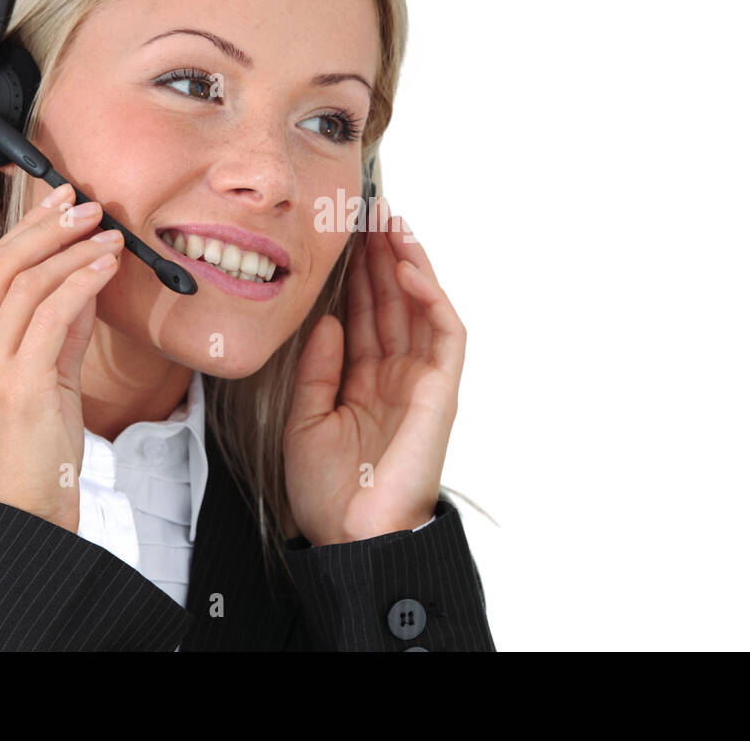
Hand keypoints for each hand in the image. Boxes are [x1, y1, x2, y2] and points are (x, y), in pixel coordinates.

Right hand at [0, 182, 123, 532]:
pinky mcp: (18, 387)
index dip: (25, 229)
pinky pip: (51, 318)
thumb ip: (58, 329)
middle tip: (86, 206)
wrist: (24, 514)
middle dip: (47, 228)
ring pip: (27, 286)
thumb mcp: (43, 379)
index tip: (58, 202)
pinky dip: (81, 284)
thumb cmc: (31, 451)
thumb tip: (83, 277)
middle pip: (1, 267)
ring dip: (73, 252)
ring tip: (108, 235)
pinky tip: (105, 267)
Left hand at [285, 199, 466, 545]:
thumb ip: (316, 369)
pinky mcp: (442, 390)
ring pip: (421, 306)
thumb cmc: (329, 494)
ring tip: (388, 221)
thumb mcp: (305, 420)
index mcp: (366, 382)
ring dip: (407, 262)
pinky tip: (407, 266)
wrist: (351, 538)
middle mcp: (397, 375)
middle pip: (392, 300)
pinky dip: (430, 297)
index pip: (364, 313)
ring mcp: (423, 380)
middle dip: (380, 254)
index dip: (355, 274)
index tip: (341, 235)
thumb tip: (325, 319)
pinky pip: (444, 333)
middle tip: (366, 209)